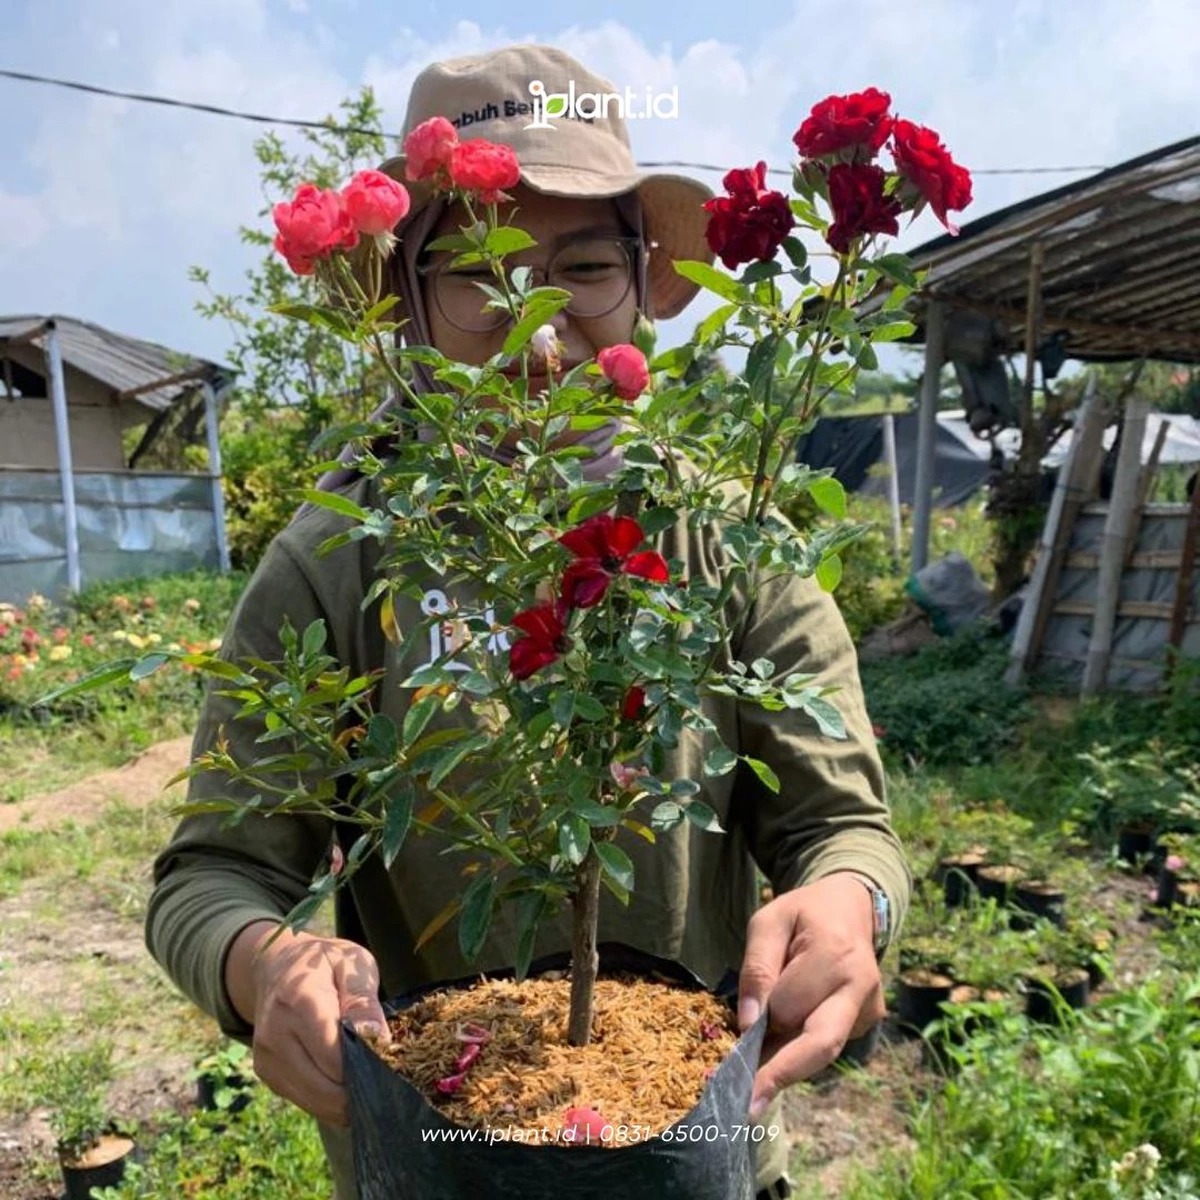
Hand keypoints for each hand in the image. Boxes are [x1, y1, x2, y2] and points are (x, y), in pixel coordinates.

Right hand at [228, 921, 391, 1126]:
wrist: (276, 966)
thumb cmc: (323, 963)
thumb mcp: (352, 964)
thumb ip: (364, 1001)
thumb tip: (379, 1040)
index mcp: (299, 999)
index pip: (334, 1054)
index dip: (366, 1063)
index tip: (391, 1059)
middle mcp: (275, 1033)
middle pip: (325, 1087)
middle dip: (360, 1087)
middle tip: (385, 1073)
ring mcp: (266, 1058)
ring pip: (316, 1102)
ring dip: (345, 1098)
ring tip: (366, 1074)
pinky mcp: (266, 1075)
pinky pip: (306, 1102)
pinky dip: (329, 1099)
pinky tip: (343, 1078)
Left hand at [737, 874, 884, 1118]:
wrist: (849, 909)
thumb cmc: (802, 913)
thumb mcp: (768, 922)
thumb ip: (757, 969)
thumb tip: (749, 1025)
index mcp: (836, 955)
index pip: (791, 1005)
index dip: (761, 1022)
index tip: (731, 1049)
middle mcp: (860, 988)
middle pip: (821, 1045)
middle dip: (781, 1075)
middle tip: (746, 1104)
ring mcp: (868, 1010)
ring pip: (821, 1050)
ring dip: (785, 1062)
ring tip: (750, 1075)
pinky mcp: (865, 1022)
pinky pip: (826, 1042)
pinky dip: (797, 1049)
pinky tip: (774, 1048)